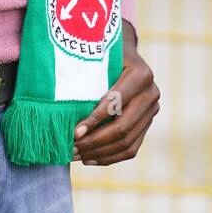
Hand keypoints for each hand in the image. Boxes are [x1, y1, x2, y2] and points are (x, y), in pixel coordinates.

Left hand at [72, 20, 158, 165]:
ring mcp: (152, 111)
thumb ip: (87, 73)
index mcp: (141, 74)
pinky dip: (109, 157)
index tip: (74, 132)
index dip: (95, 119)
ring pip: (128, 142)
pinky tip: (89, 159)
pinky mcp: (147, 124)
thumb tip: (59, 103)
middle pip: (123, 127)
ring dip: (99, 153)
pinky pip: (131, 148)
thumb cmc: (102, 52)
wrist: (123, 54)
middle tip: (71, 148)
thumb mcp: (96, 55)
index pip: (117, 102)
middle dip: (95, 141)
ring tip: (76, 155)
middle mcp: (151, 93)